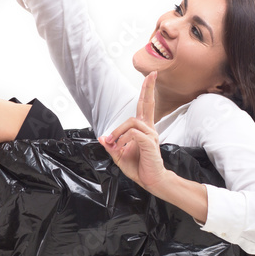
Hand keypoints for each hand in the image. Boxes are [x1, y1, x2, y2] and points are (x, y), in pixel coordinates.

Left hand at [99, 71, 169, 193]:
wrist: (151, 181)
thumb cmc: (138, 167)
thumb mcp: (119, 156)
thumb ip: (111, 146)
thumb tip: (102, 138)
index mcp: (143, 129)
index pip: (145, 106)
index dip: (147, 91)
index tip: (150, 76)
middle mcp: (149, 129)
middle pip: (148, 104)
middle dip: (148, 88)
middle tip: (152, 74)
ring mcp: (151, 135)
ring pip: (131, 122)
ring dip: (118, 131)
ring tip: (115, 144)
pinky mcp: (149, 143)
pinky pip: (134, 134)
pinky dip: (124, 139)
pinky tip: (122, 147)